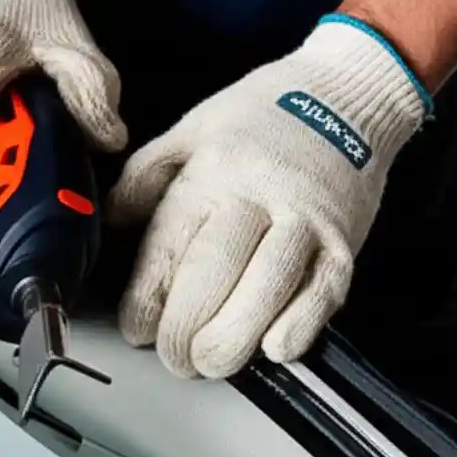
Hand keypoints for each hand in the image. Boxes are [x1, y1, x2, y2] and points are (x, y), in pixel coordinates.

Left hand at [107, 16, 430, 378]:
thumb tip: (108, 219)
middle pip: (213, 275)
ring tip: (212, 363)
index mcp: (212, 171)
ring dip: (233, 341)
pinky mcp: (344, 244)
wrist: (348, 93)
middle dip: (184, 331)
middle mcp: (258, 196)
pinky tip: (274, 348)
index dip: (147, 300)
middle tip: (174, 357)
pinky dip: (298, 328)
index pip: (170, 247)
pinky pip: (323, 295)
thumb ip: (147, 176)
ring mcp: (306, 223)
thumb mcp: (194, 128)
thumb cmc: (268, 114)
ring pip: (267, 291)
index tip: (136, 329)